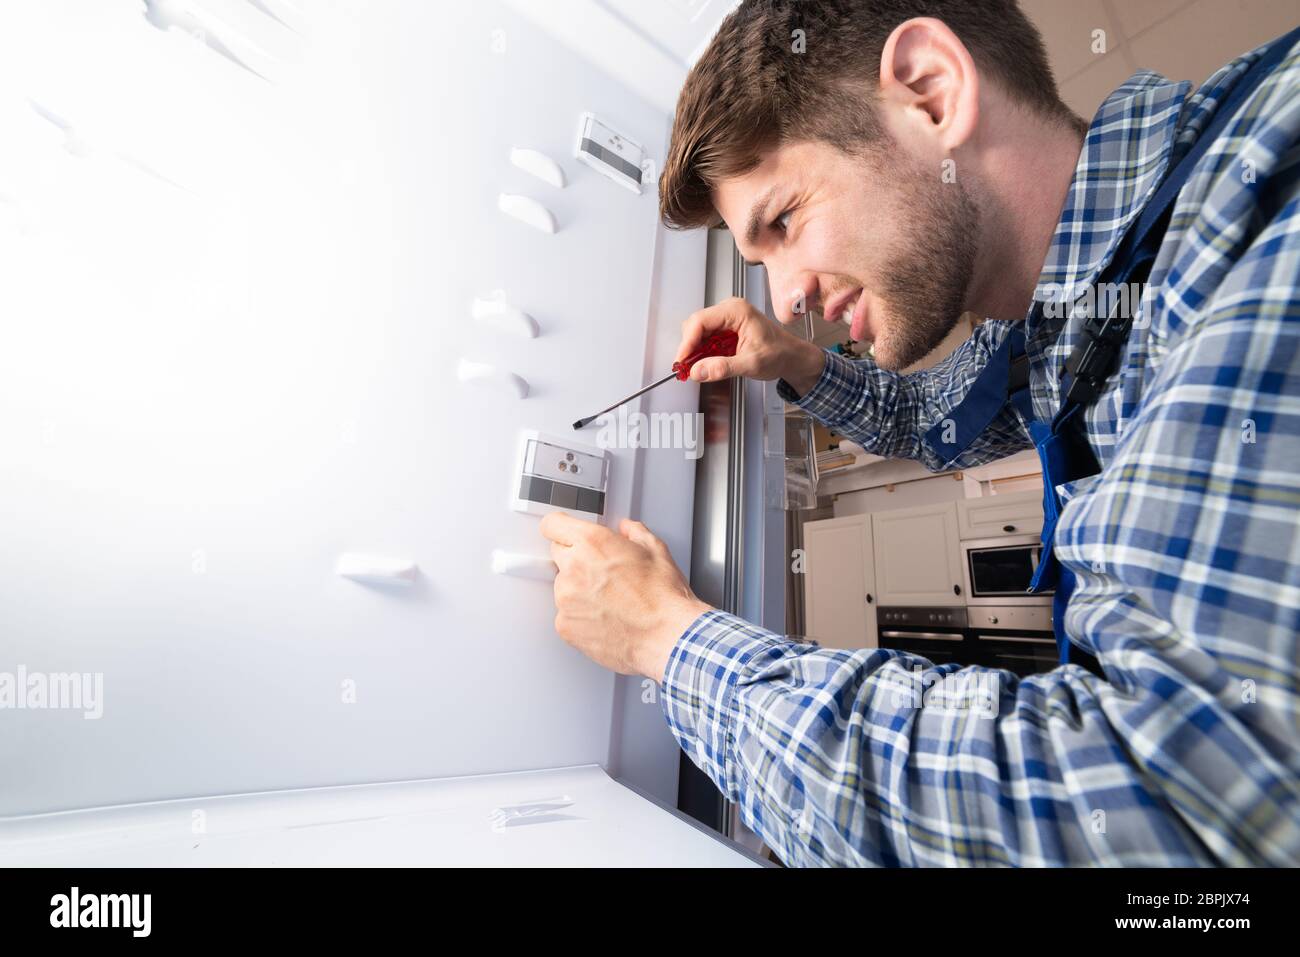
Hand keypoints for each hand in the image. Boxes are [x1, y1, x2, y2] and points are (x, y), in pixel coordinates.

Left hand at [541, 513, 710, 682]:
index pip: (552, 524)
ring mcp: (566, 598)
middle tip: (602, 573)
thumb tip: (627, 529)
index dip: (561, 528)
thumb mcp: (656, 551)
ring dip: (578, 590)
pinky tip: (605, 618)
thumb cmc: (664, 598)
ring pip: (562, 587)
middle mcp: (574, 568)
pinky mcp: (565, 625)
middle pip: (558, 554)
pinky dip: (580, 617)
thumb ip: (634, 533)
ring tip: (610, 600)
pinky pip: (566, 615)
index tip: (565, 533)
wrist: (667, 637)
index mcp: (592, 543)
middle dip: (576, 559)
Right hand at [676, 297, 825, 393]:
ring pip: (698, 331)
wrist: (791, 357)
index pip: (700, 321)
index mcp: (737, 311)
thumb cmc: (779, 354)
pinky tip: (705, 363)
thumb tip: (698, 371)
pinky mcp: (726, 327)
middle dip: (689, 347)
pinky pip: (706, 337)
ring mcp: (727, 318)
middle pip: (696, 324)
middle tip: (686, 368)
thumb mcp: (751, 364)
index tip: (682, 361)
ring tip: (696, 367)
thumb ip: (723, 368)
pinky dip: (701, 351)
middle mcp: (730, 309)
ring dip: (694, 350)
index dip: (687, 342)